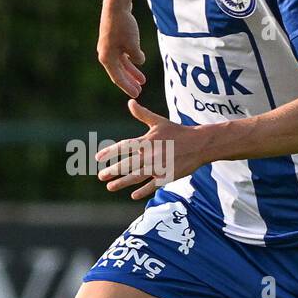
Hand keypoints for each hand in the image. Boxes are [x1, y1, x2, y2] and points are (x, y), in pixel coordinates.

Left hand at [95, 100, 211, 200]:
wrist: (199, 144)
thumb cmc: (178, 132)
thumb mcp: (159, 122)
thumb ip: (142, 114)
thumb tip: (130, 102)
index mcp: (147, 141)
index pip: (124, 146)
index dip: (110, 152)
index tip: (98, 157)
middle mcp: (151, 154)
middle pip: (127, 164)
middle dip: (112, 170)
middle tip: (100, 176)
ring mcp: (159, 167)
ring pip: (136, 177)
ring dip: (122, 182)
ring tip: (110, 187)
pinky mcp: (168, 176)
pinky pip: (153, 186)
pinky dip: (143, 191)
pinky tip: (133, 195)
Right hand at [97, 4, 146, 98]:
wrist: (115, 4)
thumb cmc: (123, 24)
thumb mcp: (133, 44)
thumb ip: (136, 56)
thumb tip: (139, 61)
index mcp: (107, 57)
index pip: (117, 77)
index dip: (127, 87)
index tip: (137, 95)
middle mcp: (105, 53)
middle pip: (119, 72)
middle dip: (129, 82)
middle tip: (139, 91)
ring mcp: (109, 46)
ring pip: (121, 63)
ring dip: (131, 72)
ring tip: (142, 80)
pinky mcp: (114, 39)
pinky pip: (122, 55)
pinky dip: (130, 60)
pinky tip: (138, 63)